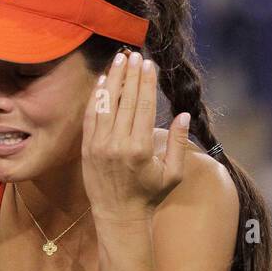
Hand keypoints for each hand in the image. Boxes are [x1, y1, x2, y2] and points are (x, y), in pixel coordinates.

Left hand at [82, 51, 189, 222]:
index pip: (143, 106)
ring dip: (113, 79)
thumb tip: (184, 114)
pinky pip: (91, 116)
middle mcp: (118, 145)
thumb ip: (178, 143)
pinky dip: (96, 97)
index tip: (148, 64)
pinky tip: (103, 81)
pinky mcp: (87, 149)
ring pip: (106, 104)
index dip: (146, 83)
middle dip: (130, 75)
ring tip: (119, 59)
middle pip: (125, 100)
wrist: (118, 215)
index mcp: (140, 149)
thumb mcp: (172, 174)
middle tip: (134, 55)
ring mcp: (99, 146)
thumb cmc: (149, 194)